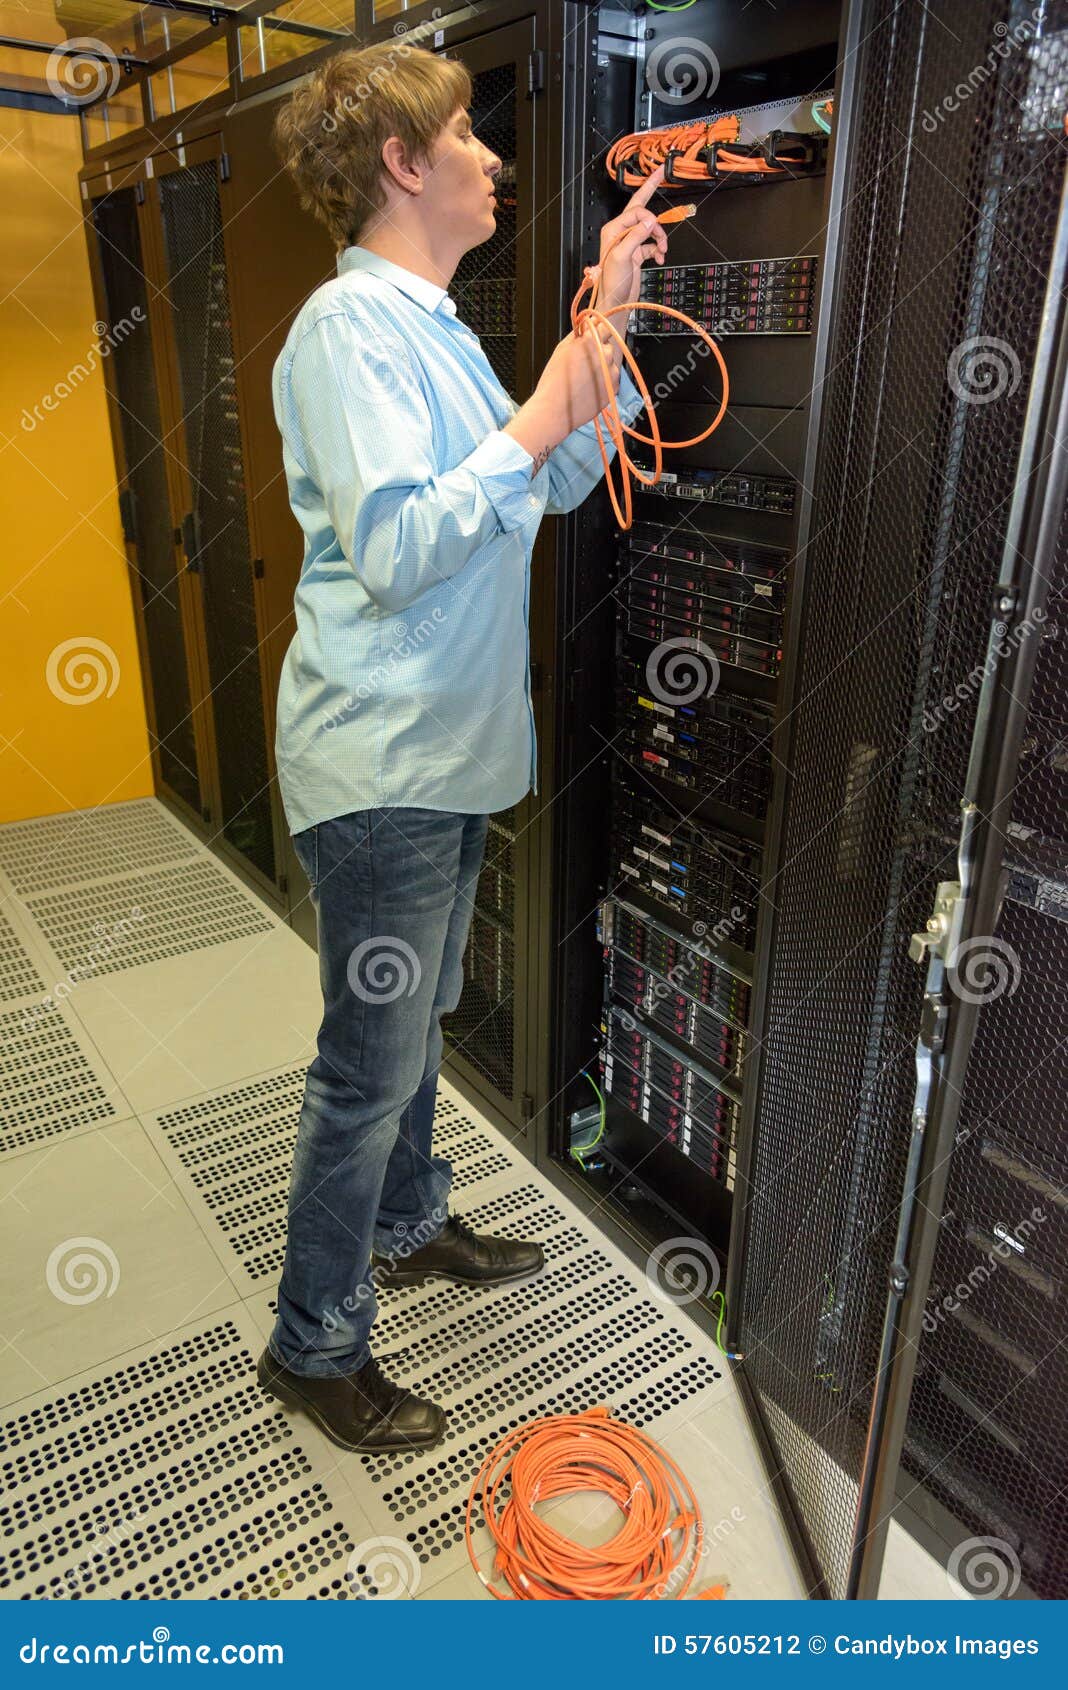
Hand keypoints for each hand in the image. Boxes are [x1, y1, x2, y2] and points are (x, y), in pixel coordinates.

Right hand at [503, 321, 620, 467]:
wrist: (556, 410)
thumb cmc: (554, 380)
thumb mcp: (562, 349)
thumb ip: (578, 334)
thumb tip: (586, 325)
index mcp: (592, 341)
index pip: (603, 326)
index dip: (597, 332)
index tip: (593, 336)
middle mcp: (606, 354)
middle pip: (607, 345)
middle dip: (598, 351)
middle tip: (583, 363)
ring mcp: (612, 372)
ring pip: (610, 363)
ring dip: (602, 366)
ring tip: (585, 378)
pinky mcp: (615, 387)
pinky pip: (612, 379)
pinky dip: (604, 381)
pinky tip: (589, 387)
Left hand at [595, 166, 667, 314]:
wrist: (615, 304)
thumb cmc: (611, 283)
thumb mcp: (622, 257)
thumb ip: (636, 236)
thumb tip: (650, 221)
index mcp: (613, 229)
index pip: (636, 212)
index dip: (649, 219)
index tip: (656, 227)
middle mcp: (620, 233)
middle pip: (639, 205)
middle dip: (651, 189)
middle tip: (661, 172)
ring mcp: (630, 242)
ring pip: (650, 228)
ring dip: (660, 237)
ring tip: (663, 249)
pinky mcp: (637, 253)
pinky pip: (652, 244)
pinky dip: (658, 249)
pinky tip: (660, 257)